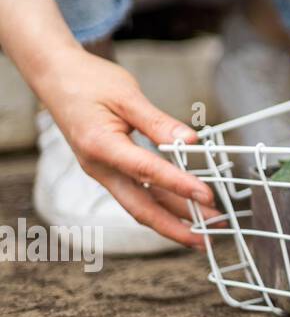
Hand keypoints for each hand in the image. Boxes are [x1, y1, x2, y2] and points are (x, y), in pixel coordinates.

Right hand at [31, 45, 217, 247]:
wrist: (56, 78)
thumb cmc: (87, 82)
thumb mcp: (127, 95)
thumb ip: (158, 122)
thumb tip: (189, 142)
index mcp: (101, 146)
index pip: (147, 172)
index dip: (179, 185)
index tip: (206, 196)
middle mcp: (99, 167)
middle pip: (141, 207)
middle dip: (175, 227)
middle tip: (207, 239)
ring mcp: (103, 171)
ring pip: (141, 203)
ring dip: (173, 218)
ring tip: (205, 228)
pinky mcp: (109, 169)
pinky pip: (138, 192)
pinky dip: (162, 202)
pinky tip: (184, 208)